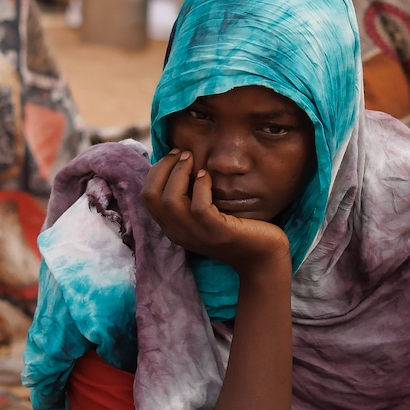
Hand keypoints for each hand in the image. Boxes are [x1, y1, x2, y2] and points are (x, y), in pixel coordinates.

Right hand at [140, 150, 289, 272]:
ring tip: (192, 159)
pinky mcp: (218, 233)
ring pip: (171, 200)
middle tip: (182, 153)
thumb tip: (180, 163)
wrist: (262, 256)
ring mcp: (197, 234)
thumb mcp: (205, 214)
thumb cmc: (236, 228)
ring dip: (179, 172)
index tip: (174, 155)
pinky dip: (200, 186)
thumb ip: (190, 196)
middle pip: (151, 196)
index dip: (156, 171)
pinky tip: (206, 175)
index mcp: (172, 227)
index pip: (147, 197)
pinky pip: (199, 207)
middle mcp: (178, 233)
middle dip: (163, 167)